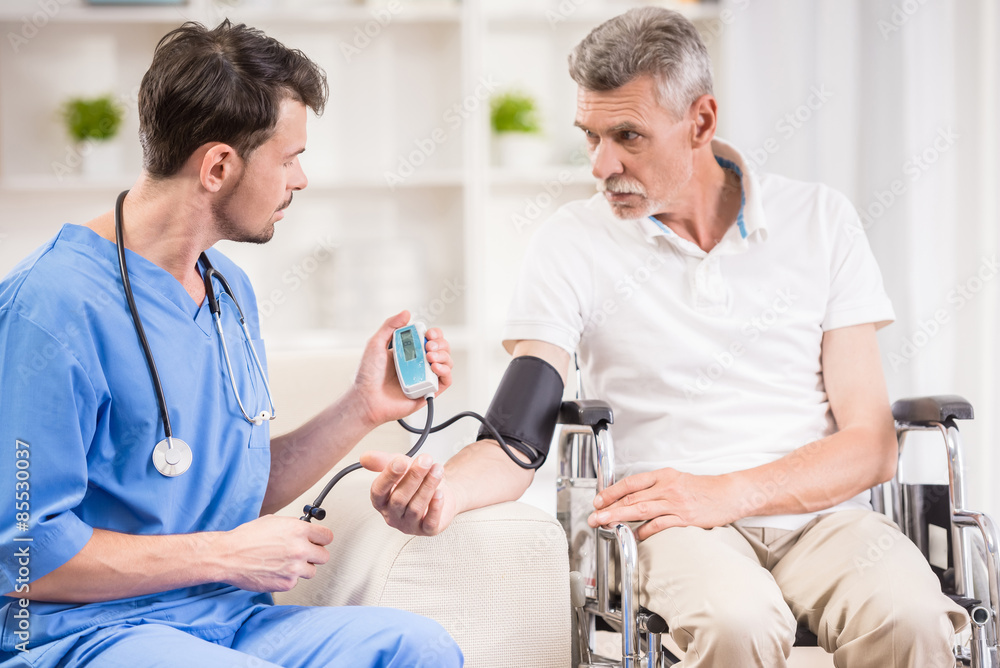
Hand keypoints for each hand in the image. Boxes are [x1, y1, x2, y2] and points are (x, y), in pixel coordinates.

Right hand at [216, 515, 332, 591]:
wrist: (228, 556)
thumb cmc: (246, 538)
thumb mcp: (274, 521)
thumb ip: (294, 526)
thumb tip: (305, 530)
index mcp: (298, 530)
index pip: (327, 536)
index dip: (322, 539)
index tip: (320, 541)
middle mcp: (299, 549)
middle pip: (324, 556)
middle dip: (315, 554)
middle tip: (305, 554)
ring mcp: (294, 568)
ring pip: (312, 571)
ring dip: (302, 568)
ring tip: (286, 563)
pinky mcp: (286, 584)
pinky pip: (295, 581)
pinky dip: (288, 578)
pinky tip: (275, 571)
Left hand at [352, 311, 453, 427]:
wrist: (367, 398)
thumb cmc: (368, 374)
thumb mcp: (376, 344)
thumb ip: (390, 326)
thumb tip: (407, 312)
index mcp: (409, 351)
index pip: (430, 338)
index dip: (434, 333)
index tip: (429, 333)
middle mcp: (419, 363)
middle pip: (442, 348)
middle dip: (440, 343)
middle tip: (428, 345)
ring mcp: (425, 377)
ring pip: (447, 362)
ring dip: (444, 355)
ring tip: (429, 357)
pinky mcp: (429, 391)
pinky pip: (446, 380)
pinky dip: (446, 371)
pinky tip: (435, 367)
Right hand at [360, 451, 458, 535]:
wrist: (442, 490)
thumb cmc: (416, 481)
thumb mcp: (400, 466)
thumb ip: (382, 461)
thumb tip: (365, 457)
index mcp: (381, 501)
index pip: (378, 491)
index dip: (388, 476)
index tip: (400, 461)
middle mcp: (392, 515)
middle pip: (399, 499)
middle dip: (413, 477)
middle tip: (425, 460)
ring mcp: (409, 524)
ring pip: (415, 508)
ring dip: (428, 486)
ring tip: (437, 469)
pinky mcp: (427, 530)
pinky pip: (430, 523)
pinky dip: (435, 507)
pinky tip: (440, 493)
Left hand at [587, 468, 738, 539]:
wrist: (730, 493)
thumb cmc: (704, 489)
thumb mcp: (677, 480)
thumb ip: (656, 487)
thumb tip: (633, 497)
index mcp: (664, 476)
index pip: (631, 482)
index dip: (612, 491)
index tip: (598, 500)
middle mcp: (667, 487)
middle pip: (632, 497)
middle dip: (609, 507)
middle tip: (594, 516)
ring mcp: (676, 503)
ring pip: (640, 510)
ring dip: (619, 517)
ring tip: (605, 524)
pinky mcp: (685, 518)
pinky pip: (659, 525)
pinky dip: (644, 531)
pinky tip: (633, 535)